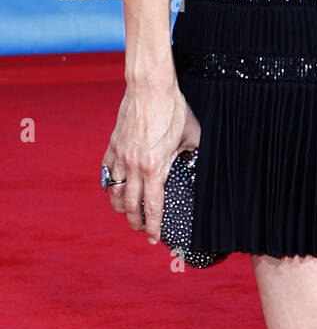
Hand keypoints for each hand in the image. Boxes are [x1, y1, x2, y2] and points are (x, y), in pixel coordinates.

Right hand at [102, 81, 201, 242]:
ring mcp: (120, 157)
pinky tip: (115, 189)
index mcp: (155, 167)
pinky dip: (110, 185)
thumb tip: (198, 163)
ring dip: (121, 207)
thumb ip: (193, 154)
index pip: (153, 206)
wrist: (150, 88)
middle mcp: (134, 167)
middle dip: (136, 222)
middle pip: (130, 206)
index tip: (154, 239)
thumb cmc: (173, 110)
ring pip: (115, 193)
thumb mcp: (192, 135)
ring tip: (128, 213)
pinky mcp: (113, 146)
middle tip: (141, 229)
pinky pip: (107, 173)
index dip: (153, 226)